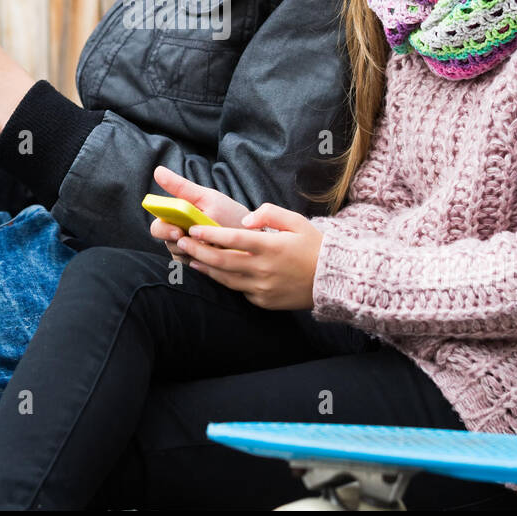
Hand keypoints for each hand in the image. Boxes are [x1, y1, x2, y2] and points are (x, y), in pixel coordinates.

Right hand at [147, 165, 251, 263]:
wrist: (251, 236)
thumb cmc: (228, 214)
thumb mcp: (207, 198)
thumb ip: (181, 188)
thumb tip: (158, 170)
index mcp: (177, 217)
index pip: (158, 226)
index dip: (163, 230)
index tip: (177, 231)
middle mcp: (178, 234)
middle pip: (165, 245)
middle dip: (176, 243)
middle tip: (194, 242)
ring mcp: (186, 250)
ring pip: (178, 254)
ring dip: (193, 251)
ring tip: (213, 245)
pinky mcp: (195, 263)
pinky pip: (190, 265)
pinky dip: (202, 261)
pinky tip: (215, 254)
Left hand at [177, 202, 322, 310]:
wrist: (334, 280)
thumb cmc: (314, 246)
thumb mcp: (296, 221)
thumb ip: (269, 214)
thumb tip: (246, 219)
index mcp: (271, 246)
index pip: (232, 239)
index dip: (210, 234)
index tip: (193, 228)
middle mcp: (264, 269)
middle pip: (221, 261)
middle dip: (198, 250)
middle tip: (182, 241)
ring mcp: (263, 288)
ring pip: (226, 278)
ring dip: (206, 268)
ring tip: (191, 257)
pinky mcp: (264, 301)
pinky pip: (239, 290)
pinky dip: (224, 280)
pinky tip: (214, 272)